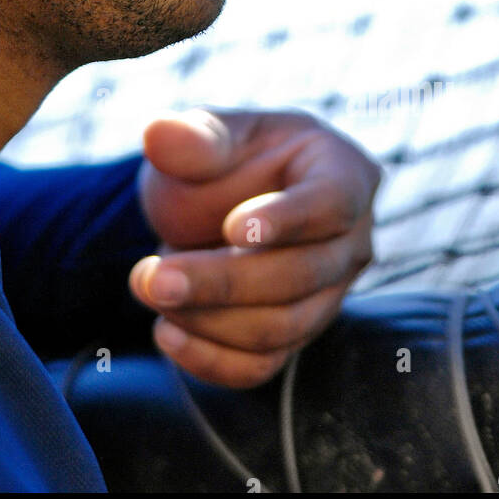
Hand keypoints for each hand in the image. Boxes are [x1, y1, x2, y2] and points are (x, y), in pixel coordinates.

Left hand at [128, 107, 380, 388]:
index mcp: (341, 171)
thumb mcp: (207, 134)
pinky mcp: (294, 334)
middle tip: (152, 276)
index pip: (332, 203)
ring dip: (207, 318)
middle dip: (221, 282)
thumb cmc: (223, 155)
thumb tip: (158, 133)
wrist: (213, 197)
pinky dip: (211, 359)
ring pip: (281, 327)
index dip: (286, 219)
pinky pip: (261, 365)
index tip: (230, 227)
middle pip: (300, 276)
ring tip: (148, 286)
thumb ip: (192, 137)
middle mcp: (349, 239)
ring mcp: (327, 294)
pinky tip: (166, 332)